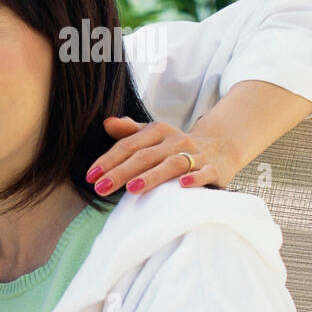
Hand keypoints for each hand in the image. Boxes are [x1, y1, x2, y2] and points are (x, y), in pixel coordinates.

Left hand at [86, 116, 237, 195]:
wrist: (220, 146)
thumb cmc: (174, 145)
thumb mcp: (152, 135)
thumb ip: (129, 132)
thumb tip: (107, 122)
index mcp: (158, 131)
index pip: (128, 145)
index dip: (108, 160)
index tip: (91, 176)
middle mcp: (176, 140)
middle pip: (145, 156)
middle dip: (121, 172)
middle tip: (101, 188)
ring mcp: (196, 154)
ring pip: (172, 164)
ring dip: (152, 176)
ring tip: (132, 188)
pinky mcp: (214, 168)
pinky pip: (205, 172)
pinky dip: (195, 178)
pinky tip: (182, 184)